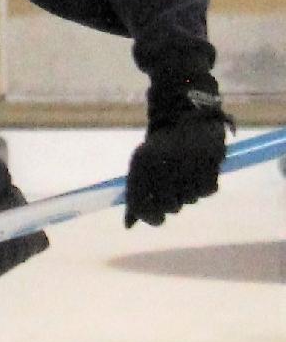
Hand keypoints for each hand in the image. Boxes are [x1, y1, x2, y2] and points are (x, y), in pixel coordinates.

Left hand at [125, 85, 229, 226]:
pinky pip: (208, 190)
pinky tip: (199, 176)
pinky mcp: (212, 159)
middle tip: (173, 194)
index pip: (142, 203)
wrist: (186, 116)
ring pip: (189, 200)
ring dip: (187, 195)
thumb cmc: (160, 147)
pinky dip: (204, 187)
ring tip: (186, 178)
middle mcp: (164, 163)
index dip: (147, 216)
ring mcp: (189, 161)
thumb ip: (133, 195)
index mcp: (142, 164)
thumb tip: (128, 226)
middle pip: (169, 206)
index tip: (155, 218)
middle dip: (170, 204)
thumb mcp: (140, 166)